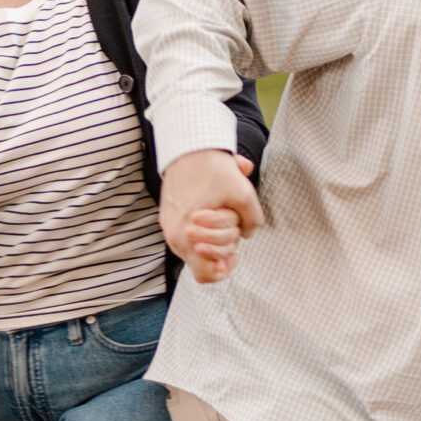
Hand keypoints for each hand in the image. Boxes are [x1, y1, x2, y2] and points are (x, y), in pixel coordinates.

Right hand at [160, 150, 261, 282]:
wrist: (189, 146)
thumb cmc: (213, 169)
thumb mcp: (244, 194)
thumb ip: (252, 221)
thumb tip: (247, 234)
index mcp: (187, 237)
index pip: (205, 274)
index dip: (224, 269)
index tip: (235, 253)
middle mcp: (174, 237)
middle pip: (206, 260)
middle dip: (225, 243)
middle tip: (231, 219)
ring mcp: (169, 227)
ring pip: (199, 246)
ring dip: (217, 233)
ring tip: (222, 209)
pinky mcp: (168, 216)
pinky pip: (190, 233)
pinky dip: (206, 226)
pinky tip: (214, 207)